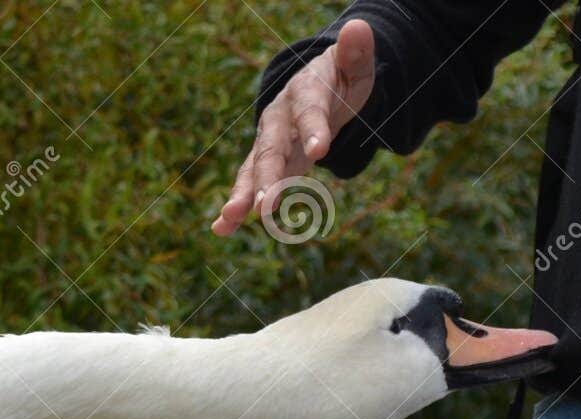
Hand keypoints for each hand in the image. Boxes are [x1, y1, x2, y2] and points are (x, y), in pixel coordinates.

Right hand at [212, 19, 375, 235]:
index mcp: (305, 92)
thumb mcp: (354, 66)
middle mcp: (281, 118)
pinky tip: (220, 228)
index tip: (321, 150)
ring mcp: (270, 141)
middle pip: (273, 148)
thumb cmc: (341, 78)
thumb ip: (356, 53)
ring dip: (243, 193)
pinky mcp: (267, 162)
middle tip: (265, 205)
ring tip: (231, 218)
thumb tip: (360, 27)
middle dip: (268, 176)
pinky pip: (249, 183)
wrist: (317, 86)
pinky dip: (235, 205)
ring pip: (255, 168)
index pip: (310, 109)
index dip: (314, 127)